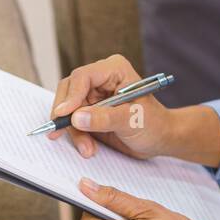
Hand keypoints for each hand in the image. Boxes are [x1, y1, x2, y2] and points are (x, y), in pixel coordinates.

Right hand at [49, 54, 175, 158]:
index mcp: (114, 70)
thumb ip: (105, 118)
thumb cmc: (154, 125)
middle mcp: (100, 79)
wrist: (159, 139)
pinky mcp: (89, 112)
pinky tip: (88, 147)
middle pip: (69, 91)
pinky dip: (77, 136)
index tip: (63, 115)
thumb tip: (77, 118)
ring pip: (68, 110)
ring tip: (88, 149)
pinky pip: (73, 122)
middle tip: (60, 132)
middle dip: (67, 115)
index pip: (83, 77)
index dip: (71, 95)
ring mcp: (93, 96)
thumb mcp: (132, 120)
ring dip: (74, 131)